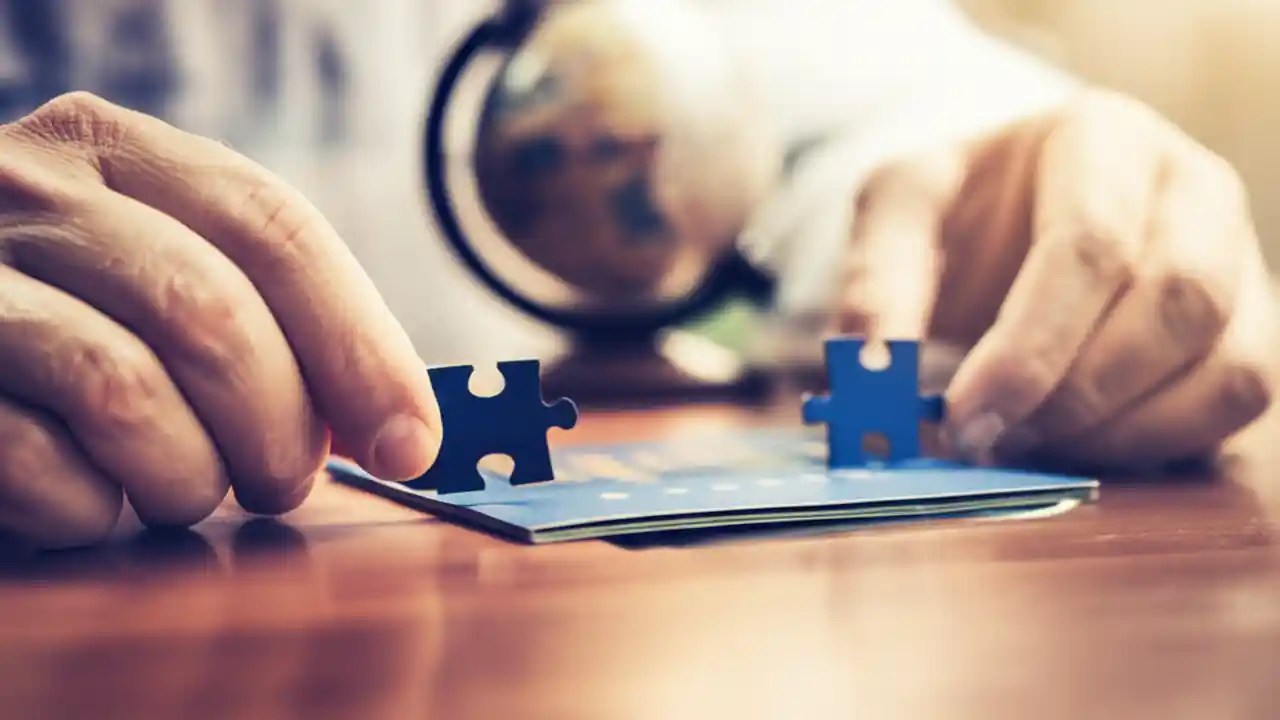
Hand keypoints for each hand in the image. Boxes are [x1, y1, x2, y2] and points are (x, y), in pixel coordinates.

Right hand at [0, 93, 438, 548]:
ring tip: (183, 491)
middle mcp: (31, 191)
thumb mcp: (159, 269)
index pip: (276, 229)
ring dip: (187, 476)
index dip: (362, 347)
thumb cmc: (70, 314)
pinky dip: (91, 511)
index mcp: (119, 151)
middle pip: (212, 315)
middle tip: (281, 480)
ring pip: (128, 392)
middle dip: (277, 428)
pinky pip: (40, 467)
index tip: (413, 442)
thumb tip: (397, 425)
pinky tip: (90, 500)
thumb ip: (263, 315)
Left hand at [839, 89, 1277, 471]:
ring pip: (1227, 364)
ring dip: (1120, 430)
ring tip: (1029, 443)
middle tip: (990, 439)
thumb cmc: (965, 206)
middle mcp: (1194, 191)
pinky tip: (1080, 447)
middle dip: (1075, 395)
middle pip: (1176, 304)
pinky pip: (1237, 404)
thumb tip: (868, 369)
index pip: (1092, 243)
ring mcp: (1239, 260)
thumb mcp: (901, 209)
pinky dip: (1160, 444)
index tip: (964, 415)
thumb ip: (877, 277)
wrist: (1016, 212)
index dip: (1029, 347)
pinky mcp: (1249, 327)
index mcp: (1106, 138)